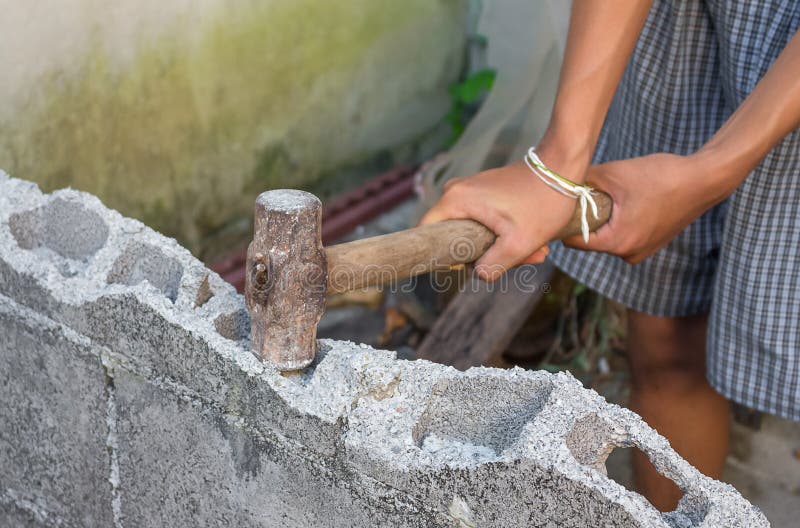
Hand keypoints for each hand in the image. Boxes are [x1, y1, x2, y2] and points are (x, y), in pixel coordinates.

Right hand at [419, 153, 585, 281]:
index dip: (441, 256)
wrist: (563, 165)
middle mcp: (456, 191)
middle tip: (521, 261)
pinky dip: (506, 233)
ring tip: (536, 252)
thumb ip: (492, 265)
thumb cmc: (543, 202)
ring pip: (475, 231)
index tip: (469, 266)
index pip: (426, 233)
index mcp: (455, 201)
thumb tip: (478, 274)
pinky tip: (533, 240)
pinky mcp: (484, 191)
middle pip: (456, 236)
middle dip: (487, 255)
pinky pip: (486, 220)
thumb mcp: (518, 243)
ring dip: (502, 246)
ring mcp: (470, 189)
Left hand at [564, 153, 717, 262]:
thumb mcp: (614, 174)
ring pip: (606, 236)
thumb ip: (582, 181)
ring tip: (608, 195)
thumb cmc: (660, 176)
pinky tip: (625, 200)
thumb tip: (558, 180)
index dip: (564, 222)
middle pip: (589, 239)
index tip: (562, 203)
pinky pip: (623, 235)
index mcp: (617, 243)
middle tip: (584, 193)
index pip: (573, 240)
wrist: (703, 179)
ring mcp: (641, 252)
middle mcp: (629, 254)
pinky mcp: (651, 245)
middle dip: (584, 218)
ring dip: (602, 219)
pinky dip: (618, 220)